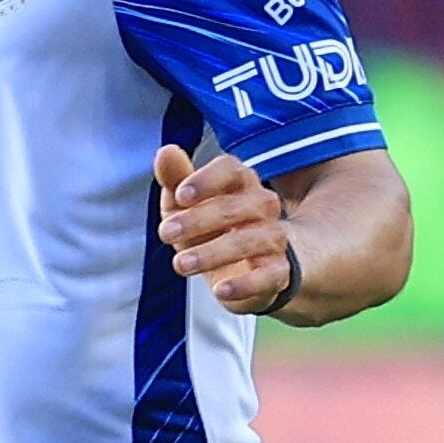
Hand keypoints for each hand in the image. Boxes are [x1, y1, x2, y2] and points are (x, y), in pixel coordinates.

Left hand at [155, 142, 296, 317]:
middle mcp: (263, 207)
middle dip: (198, 219)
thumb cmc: (212, 228)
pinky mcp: (278, 273)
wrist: (251, 268)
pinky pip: (269, 276)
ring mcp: (274, 239)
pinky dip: (245, 284)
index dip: (207, 181)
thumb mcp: (187, 204)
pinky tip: (220, 291)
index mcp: (241, 184)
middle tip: (166, 232)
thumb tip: (165, 151)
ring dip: (213, 252)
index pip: (232, 170)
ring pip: (251, 240)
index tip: (180, 196)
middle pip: (237, 206)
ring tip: (180, 263)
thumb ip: (175, 179)